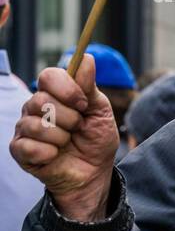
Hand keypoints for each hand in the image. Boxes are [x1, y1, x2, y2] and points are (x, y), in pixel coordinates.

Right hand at [10, 54, 118, 220]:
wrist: (94, 172)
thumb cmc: (95, 139)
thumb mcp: (99, 111)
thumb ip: (89, 87)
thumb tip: (86, 58)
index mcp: (53, 94)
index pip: (48, 76)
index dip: (67, 89)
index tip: (83, 103)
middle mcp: (34, 107)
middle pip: (42, 101)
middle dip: (69, 118)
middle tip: (78, 128)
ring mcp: (25, 128)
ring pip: (36, 125)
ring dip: (61, 137)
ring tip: (68, 143)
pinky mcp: (19, 150)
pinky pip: (29, 146)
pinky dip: (49, 153)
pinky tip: (55, 156)